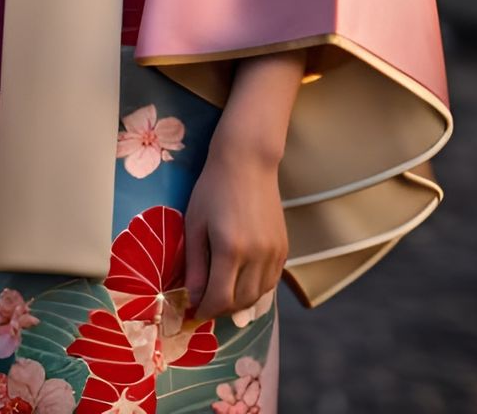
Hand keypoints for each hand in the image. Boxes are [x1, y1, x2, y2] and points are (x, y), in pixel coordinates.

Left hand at [182, 138, 287, 323]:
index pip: (219, 298)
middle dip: (220, 309)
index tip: (191, 313)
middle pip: (240, 302)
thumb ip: (195, 264)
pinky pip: (270, 283)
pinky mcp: (284, 250)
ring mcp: (274, 254)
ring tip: (219, 296)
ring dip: (238, 303)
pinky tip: (240, 283)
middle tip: (203, 305)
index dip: (204, 310)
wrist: (248, 163)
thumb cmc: (213, 188)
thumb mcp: (195, 223)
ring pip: (257, 296)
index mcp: (230, 249)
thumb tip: (192, 297)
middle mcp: (257, 256)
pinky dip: (254, 290)